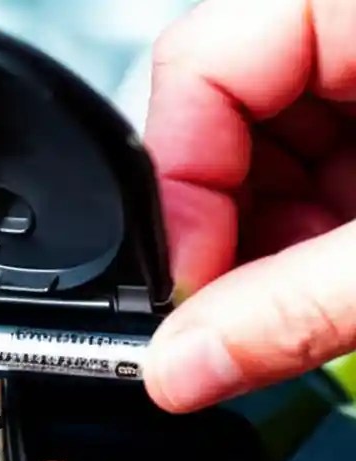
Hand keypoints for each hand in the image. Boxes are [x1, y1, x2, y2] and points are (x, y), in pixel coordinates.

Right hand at [142, 0, 355, 412]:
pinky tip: (338, 275)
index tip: (191, 282)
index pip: (199, 64)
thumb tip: (179, 367)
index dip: (179, 184)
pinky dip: (316, 236)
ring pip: (267, 150)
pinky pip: (320, 167)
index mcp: (354, 4)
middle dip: (228, 227)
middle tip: (242, 306)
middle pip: (225, 113)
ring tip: (314, 291)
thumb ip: (296, 310)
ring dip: (271, 241)